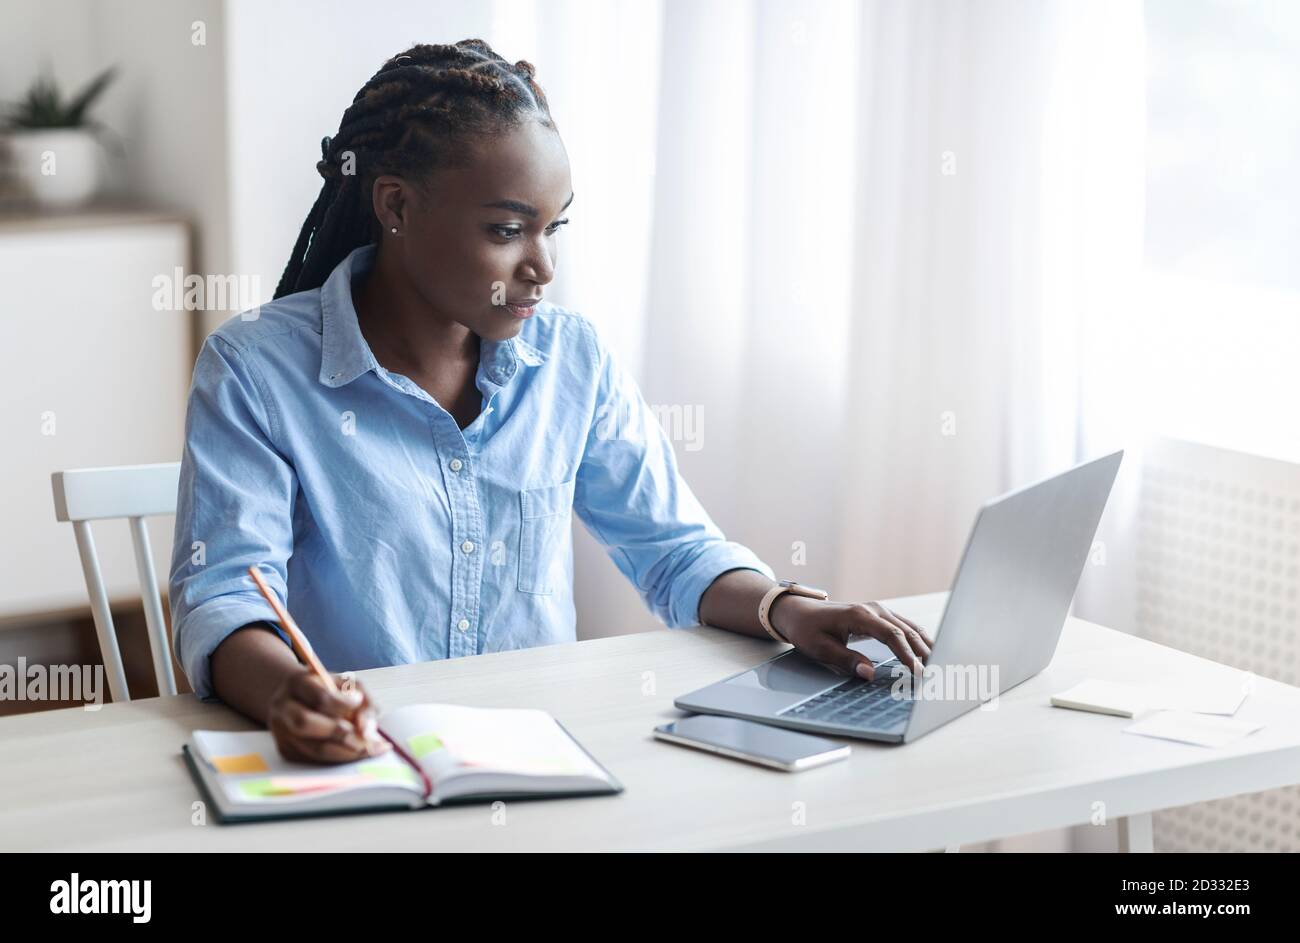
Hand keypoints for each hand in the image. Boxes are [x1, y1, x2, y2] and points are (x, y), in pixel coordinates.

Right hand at [267, 669, 391, 763]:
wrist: (296, 697)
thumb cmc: (327, 689)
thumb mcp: (347, 684)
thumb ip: (363, 700)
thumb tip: (368, 729)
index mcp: (297, 683)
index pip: (318, 697)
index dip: (342, 705)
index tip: (359, 703)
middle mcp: (283, 707)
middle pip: (306, 724)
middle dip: (341, 733)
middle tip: (367, 739)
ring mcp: (282, 731)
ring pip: (313, 749)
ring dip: (346, 752)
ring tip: (369, 749)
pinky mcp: (286, 750)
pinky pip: (315, 759)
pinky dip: (340, 757)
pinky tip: (357, 752)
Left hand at [770, 595, 933, 681]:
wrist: (798, 610)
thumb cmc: (807, 629)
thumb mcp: (820, 648)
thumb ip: (846, 661)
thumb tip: (869, 674)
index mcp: (860, 615)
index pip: (892, 636)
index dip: (907, 655)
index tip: (917, 673)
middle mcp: (874, 609)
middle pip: (907, 631)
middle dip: (923, 653)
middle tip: (937, 675)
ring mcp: (879, 610)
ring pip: (910, 628)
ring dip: (926, 646)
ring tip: (940, 666)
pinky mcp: (880, 615)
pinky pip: (905, 626)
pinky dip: (919, 639)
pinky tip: (929, 653)